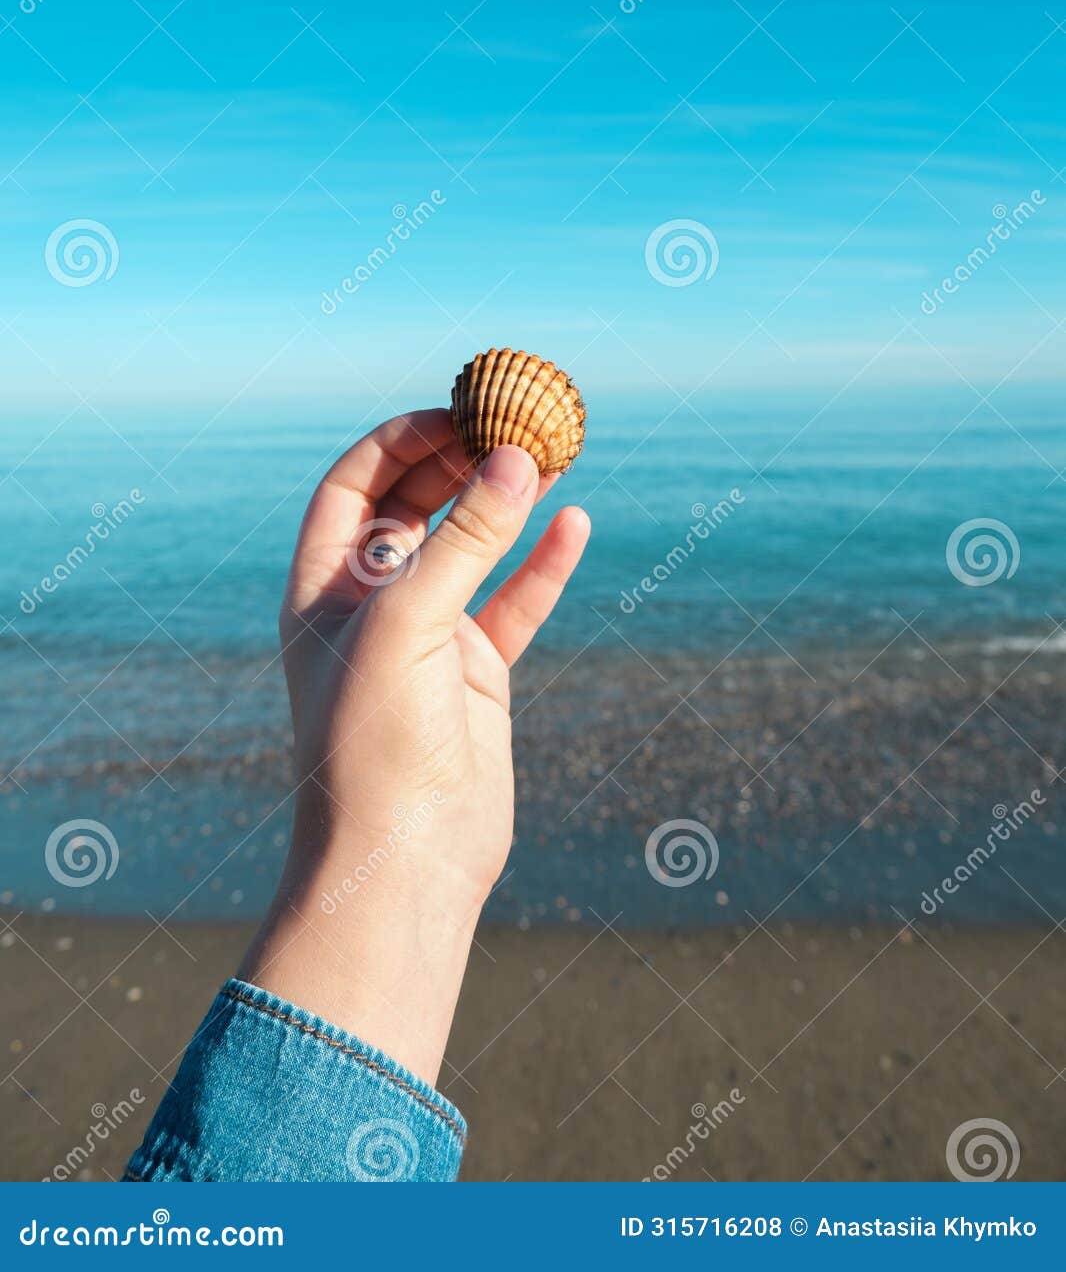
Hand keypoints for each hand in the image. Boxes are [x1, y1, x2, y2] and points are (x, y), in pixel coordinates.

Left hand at [240, 409, 589, 1082]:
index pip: (354, 485)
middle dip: (462, 462)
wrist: (404, 865)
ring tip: (554, 454)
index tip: (455, 411)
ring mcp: (429, 639)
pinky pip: (516, 604)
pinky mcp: (479, 677)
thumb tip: (514, 460)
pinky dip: (545, 564)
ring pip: (474, 549)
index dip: (398, 442)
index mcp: (325, 590)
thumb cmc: (373, 748)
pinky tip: (575, 524)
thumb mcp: (409, 626)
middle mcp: (373, 606)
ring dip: (507, 503)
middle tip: (516, 423)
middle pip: (417, 506)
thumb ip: (464, 542)